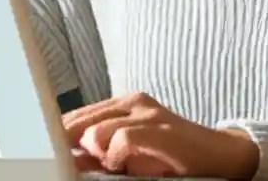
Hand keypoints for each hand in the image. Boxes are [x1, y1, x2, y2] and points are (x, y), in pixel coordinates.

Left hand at [62, 91, 259, 178]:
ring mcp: (146, 113)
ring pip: (96, 128)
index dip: (59, 134)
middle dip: (67, 141)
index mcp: (122, 105)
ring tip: (109, 165)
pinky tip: (122, 165)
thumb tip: (70, 158)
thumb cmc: (174, 156)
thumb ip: (102, 151)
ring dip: (96, 153)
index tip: (46, 150)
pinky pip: (121, 140)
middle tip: (61, 160)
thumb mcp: (131, 152)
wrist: (221, 156)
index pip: (77, 115)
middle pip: (80, 118)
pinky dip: (116, 156)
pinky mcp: (158, 129)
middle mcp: (132, 103)